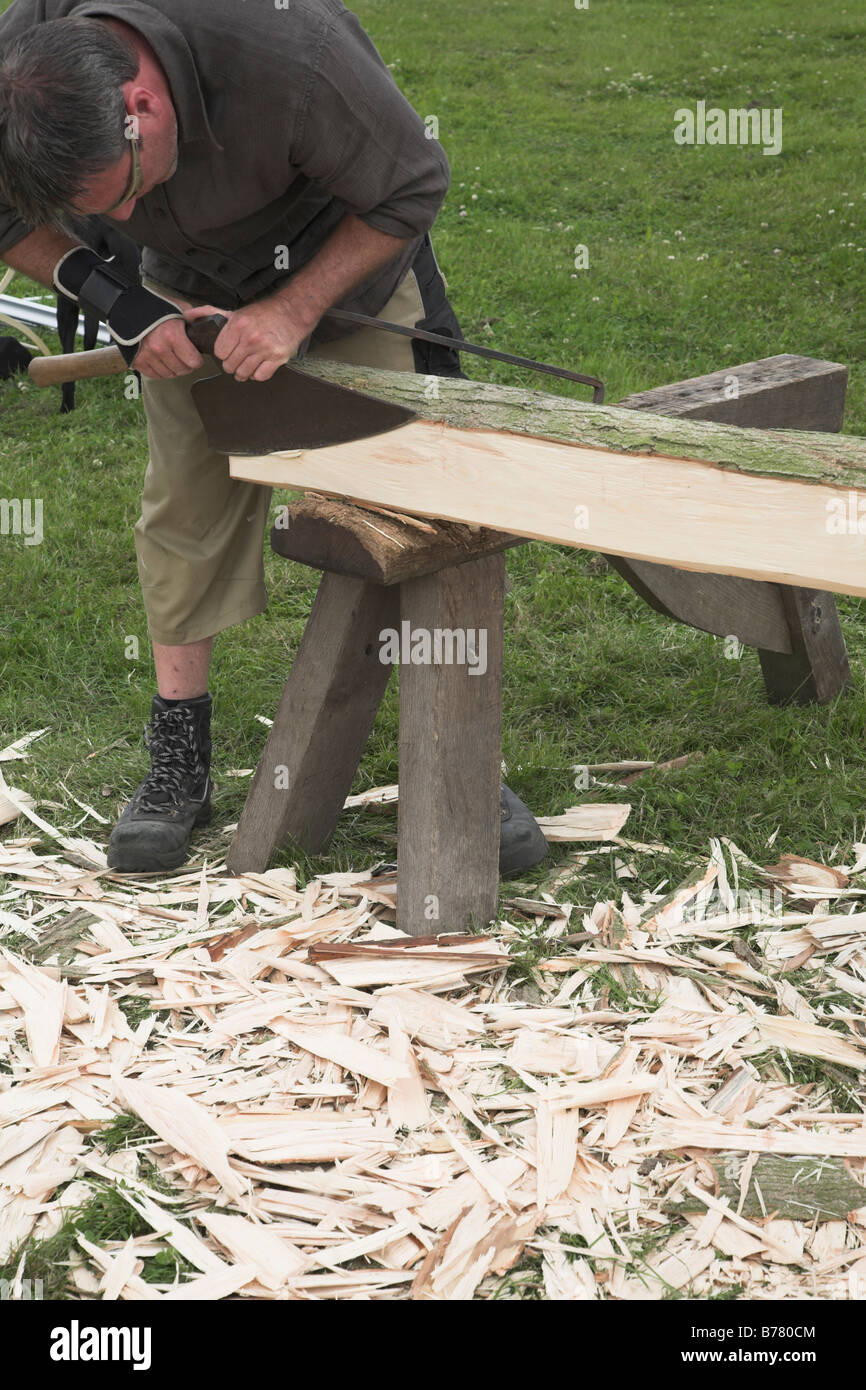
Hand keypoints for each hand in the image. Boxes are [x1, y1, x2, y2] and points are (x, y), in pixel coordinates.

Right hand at [132, 295, 202, 379]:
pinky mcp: (137, 361)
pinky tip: (161, 360)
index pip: (193, 362)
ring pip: (169, 375)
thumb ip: (194, 319)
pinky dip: (160, 370)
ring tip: (172, 357)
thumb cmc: (155, 307)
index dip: (197, 359)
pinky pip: (155, 375)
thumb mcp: (179, 308)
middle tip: (184, 357)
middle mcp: (159, 348)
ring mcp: (147, 356)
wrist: (128, 306)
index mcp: (172, 335)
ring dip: (173, 368)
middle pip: (182, 370)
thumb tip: (207, 326)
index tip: (195, 356)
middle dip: (186, 365)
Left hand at [185, 297, 312, 382]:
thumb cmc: (263, 313)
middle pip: (230, 365)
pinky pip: (260, 376)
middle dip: (232, 364)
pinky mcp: (277, 358)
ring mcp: (265, 350)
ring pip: (244, 373)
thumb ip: (210, 313)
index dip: (223, 353)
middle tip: (237, 359)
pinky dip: (257, 374)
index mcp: (238, 325)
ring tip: (246, 365)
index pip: (220, 352)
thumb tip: (187, 315)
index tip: (228, 350)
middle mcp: (250, 338)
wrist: (292, 313)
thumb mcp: (235, 311)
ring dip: (243, 372)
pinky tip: (258, 366)